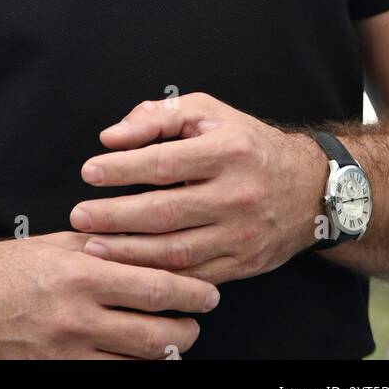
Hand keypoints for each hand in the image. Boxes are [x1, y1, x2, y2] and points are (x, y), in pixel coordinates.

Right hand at [0, 229, 219, 358]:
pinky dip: (129, 368)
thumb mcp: (52, 243)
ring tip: (172, 338)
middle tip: (197, 319)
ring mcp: (69, 351)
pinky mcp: (57, 373)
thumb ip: (98, 241)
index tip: (208, 290)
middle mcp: (78, 314)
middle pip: (155, 330)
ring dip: (164, 351)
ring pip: (137, 359)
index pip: (154, 284)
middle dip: (187, 327)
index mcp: (81, 272)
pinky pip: (109, 377)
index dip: (190, 291)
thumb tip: (142, 237)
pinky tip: (135, 357)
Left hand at [69, 93, 328, 283]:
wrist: (308, 187)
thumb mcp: (208, 112)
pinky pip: (192, 276)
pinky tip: (129, 269)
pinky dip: (157, 275)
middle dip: (115, 217)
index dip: (122, 170)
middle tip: (79, 216)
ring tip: (93, 245)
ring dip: (128, 252)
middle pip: (165, 212)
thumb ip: (158, 116)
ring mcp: (240, 234)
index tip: (88, 172)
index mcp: (227, 151)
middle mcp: (236, 194)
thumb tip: (112, 137)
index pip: (164, 163)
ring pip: (176, 251)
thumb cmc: (247, 143)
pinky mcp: (241, 264)